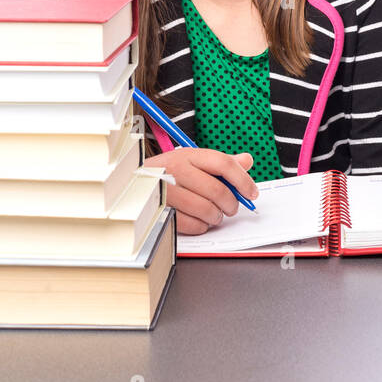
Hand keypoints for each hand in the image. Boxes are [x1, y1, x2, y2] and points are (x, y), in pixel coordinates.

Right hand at [141, 147, 258, 234]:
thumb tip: (247, 160)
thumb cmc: (167, 174)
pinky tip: (199, 221)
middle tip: (231, 208)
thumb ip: (220, 163)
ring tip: (215, 215)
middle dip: (230, 204)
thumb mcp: (192, 161)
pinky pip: (192, 224)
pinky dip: (201, 226)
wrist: (130, 186)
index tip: (252, 192)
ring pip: (206, 209)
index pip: (223, 163)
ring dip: (216, 217)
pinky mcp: (160, 210)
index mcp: (187, 155)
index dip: (242, 179)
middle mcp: (176, 169)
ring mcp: (167, 191)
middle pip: (217, 190)